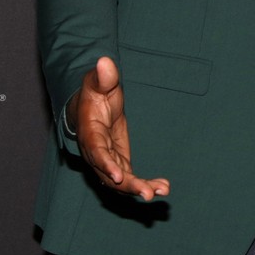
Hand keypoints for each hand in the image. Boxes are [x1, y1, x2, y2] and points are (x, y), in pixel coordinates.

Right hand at [70, 56, 169, 200]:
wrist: (91, 108)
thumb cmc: (95, 94)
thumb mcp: (98, 83)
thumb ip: (103, 76)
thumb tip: (104, 61)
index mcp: (90, 133)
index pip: (96, 151)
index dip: (106, 164)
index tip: (119, 175)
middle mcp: (96, 153)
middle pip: (108, 174)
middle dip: (128, 186)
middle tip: (147, 194)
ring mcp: (107, 161)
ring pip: (120, 182)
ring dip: (140, 189)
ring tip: (162, 192)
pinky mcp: (119, 163)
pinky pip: (130, 179)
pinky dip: (146, 184)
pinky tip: (164, 187)